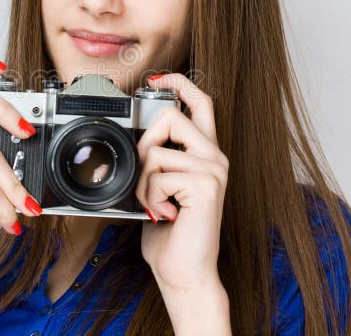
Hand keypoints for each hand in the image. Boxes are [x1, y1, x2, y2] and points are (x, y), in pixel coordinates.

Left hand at [136, 73, 228, 293]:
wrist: (183, 271)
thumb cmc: (169, 232)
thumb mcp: (159, 188)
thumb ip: (157, 160)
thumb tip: (135, 139)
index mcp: (204, 154)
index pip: (201, 102)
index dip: (179, 82)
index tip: (156, 79)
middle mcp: (215, 157)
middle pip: (171, 114)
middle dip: (143, 142)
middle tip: (143, 177)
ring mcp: (214, 169)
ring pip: (157, 148)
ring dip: (142, 180)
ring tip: (153, 203)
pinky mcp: (206, 184)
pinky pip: (158, 173)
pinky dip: (148, 195)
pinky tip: (163, 214)